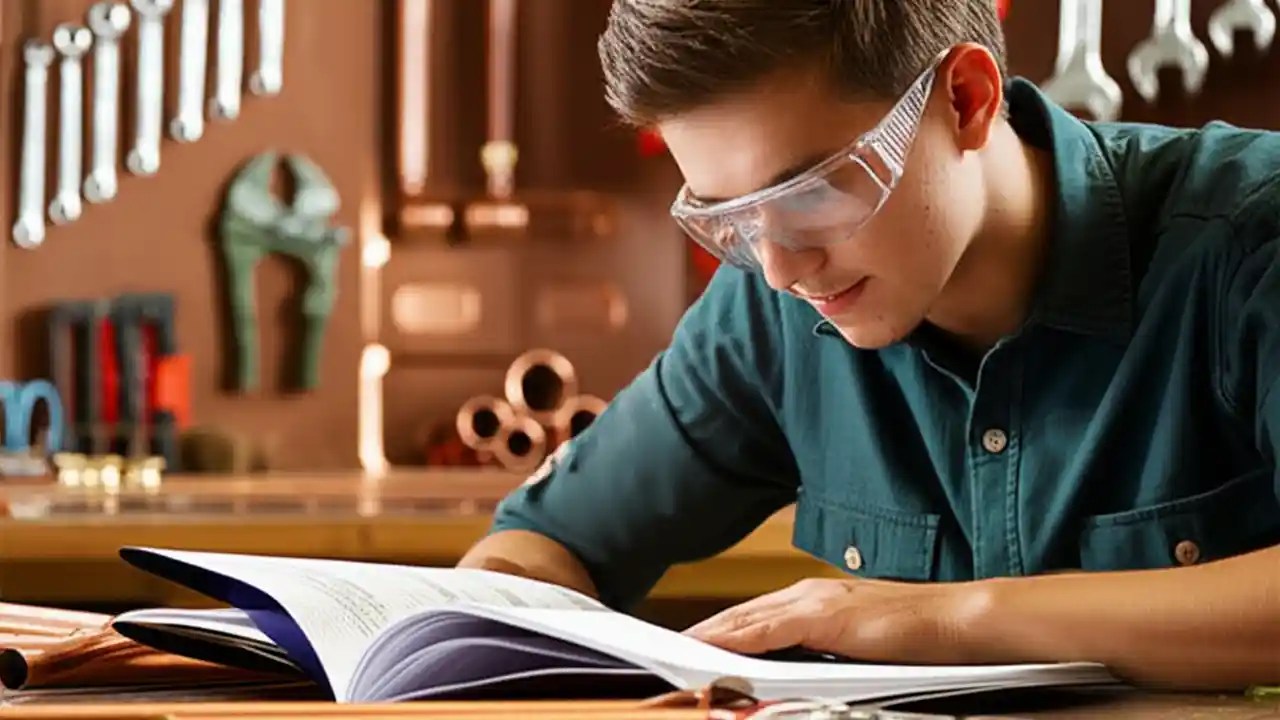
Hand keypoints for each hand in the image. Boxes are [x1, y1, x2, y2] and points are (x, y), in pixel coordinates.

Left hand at [683, 577, 993, 663]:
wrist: (960, 621)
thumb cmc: (921, 639)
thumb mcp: (863, 646)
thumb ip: (827, 652)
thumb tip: (797, 674)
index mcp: (817, 601)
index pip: (753, 619)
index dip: (719, 633)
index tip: (689, 648)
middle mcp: (809, 594)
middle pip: (740, 616)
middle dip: (704, 633)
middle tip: (667, 651)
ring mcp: (815, 601)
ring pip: (745, 620)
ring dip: (710, 636)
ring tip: (675, 652)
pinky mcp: (825, 614)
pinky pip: (766, 629)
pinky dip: (735, 639)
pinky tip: (710, 648)